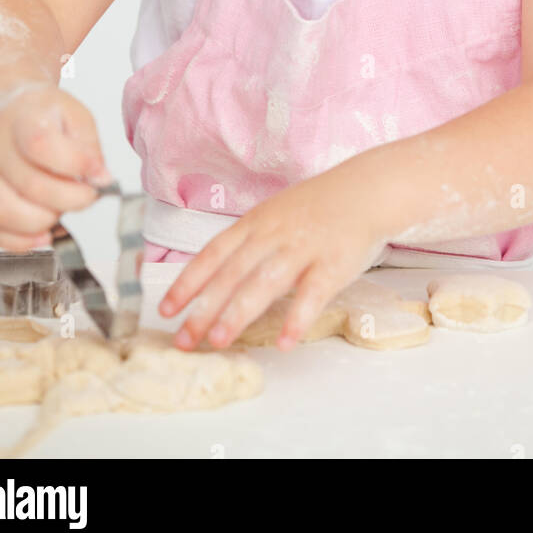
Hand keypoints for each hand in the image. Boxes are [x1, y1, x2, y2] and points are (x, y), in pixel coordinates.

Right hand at [0, 82, 111, 250]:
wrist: (12, 115)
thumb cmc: (46, 118)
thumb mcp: (77, 117)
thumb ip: (90, 148)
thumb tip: (100, 180)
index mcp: (24, 119)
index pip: (41, 145)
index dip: (75, 165)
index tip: (99, 175)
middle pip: (30, 185)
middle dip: (70, 199)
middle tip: (87, 195)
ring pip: (2, 211)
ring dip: (42, 222)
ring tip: (61, 211)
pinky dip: (19, 240)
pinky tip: (43, 232)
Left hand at [158, 161, 389, 351]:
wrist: (365, 189)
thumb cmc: (317, 207)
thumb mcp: (275, 214)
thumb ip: (248, 242)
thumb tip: (214, 275)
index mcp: (256, 223)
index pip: (213, 253)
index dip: (188, 282)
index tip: (166, 309)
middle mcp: (274, 235)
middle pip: (232, 273)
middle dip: (204, 307)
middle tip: (183, 339)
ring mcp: (303, 249)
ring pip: (264, 282)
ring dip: (239, 312)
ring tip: (218, 340)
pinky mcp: (333, 264)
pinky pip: (313, 294)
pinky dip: (297, 318)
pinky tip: (284, 342)